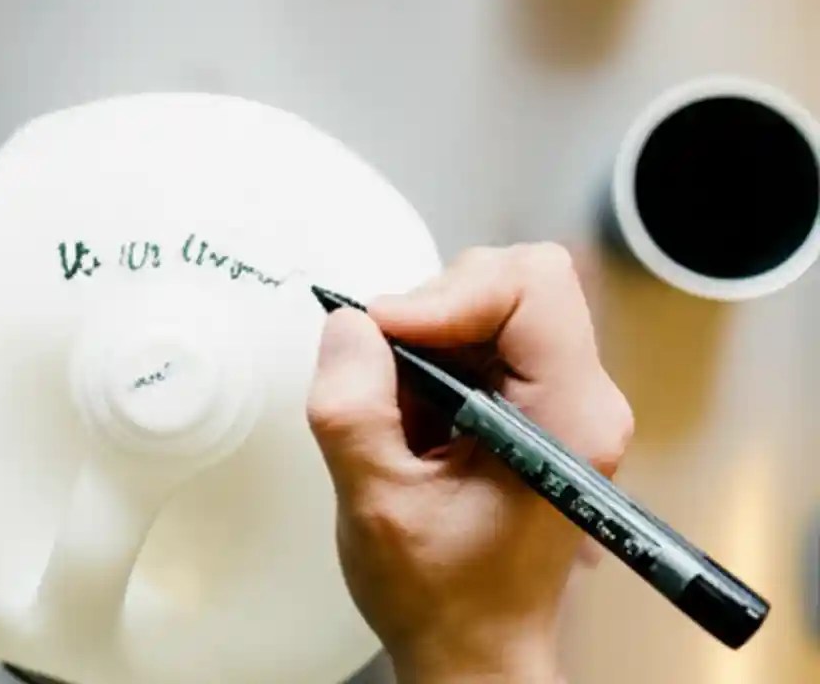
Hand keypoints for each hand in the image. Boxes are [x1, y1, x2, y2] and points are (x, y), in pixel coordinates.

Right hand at [307, 244, 632, 683]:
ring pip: (487, 302)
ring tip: (401, 413)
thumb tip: (348, 324)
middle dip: (431, 313)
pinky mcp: (528, 402)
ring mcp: (557, 397)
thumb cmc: (444, 598)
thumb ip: (354, 408)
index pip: (530, 286)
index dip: (446, 293)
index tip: (386, 332)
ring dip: (424, 340)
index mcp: (568, 418)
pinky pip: (474, 337)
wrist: (473, 647)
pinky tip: (412, 420)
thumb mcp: (376, 505)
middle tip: (386, 375)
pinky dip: (427, 360)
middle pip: (509, 281)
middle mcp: (579, 397)